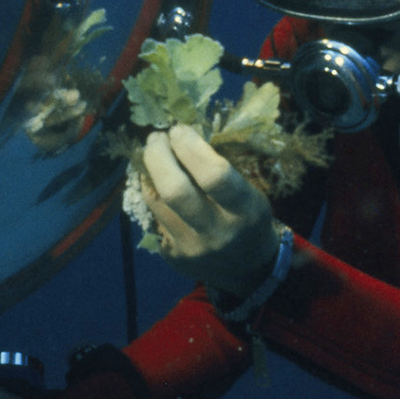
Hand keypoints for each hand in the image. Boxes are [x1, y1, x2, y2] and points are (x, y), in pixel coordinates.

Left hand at [140, 123, 280, 296]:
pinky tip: (157, 182)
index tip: (180, 129)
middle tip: (156, 138)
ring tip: (153, 154)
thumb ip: (220, 170)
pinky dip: (152, 194)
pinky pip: (153, 217)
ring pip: (156, 202)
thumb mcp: (250, 193)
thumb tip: (181, 136)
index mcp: (245, 211)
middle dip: (158, 156)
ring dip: (149, 172)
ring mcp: (191, 248)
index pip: (214, 175)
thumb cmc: (249, 219)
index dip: (190, 147)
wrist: (248, 269)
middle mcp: (217, 232)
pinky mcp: (173, 256)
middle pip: (175, 191)